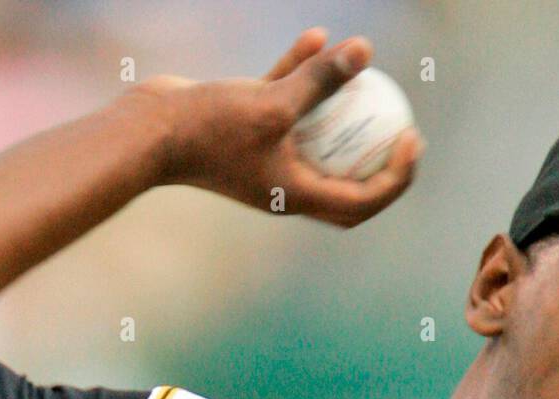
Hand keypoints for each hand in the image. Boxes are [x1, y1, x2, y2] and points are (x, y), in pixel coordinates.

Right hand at [133, 28, 422, 227]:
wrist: (147, 131)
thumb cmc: (209, 128)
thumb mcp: (274, 104)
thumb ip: (321, 80)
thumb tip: (366, 49)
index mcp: (295, 196)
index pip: (361, 201)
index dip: (395, 178)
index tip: (411, 141)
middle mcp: (282, 184)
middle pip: (345, 182)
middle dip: (378, 159)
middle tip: (404, 129)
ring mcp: (263, 159)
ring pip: (315, 136)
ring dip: (339, 107)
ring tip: (363, 70)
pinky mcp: (244, 130)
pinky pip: (282, 105)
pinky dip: (298, 77)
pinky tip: (316, 38)